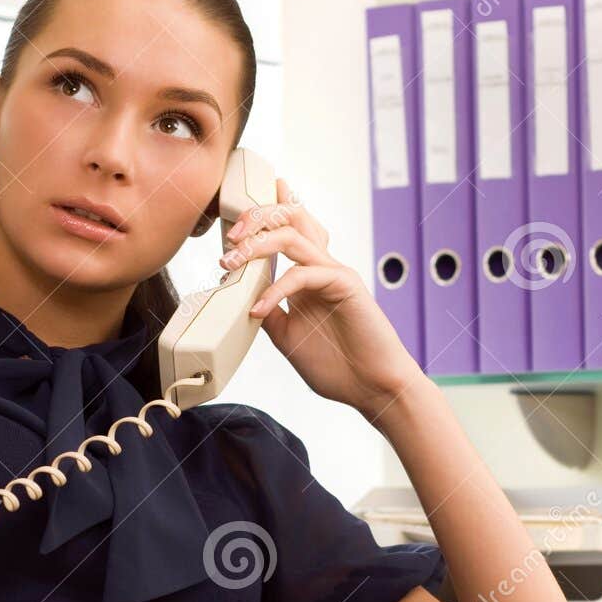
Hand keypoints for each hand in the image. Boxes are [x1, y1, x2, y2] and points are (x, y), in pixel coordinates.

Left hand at [224, 177, 423, 416]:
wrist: (371, 387)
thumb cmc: (337, 365)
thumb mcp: (287, 336)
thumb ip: (269, 311)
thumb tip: (242, 296)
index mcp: (309, 276)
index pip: (288, 230)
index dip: (264, 214)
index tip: (233, 218)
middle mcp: (322, 267)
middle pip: (292, 217)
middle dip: (257, 217)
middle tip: (230, 237)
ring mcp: (334, 272)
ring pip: (293, 235)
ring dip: (257, 243)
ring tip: (231, 261)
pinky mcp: (345, 284)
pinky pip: (302, 274)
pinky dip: (275, 290)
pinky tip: (258, 309)